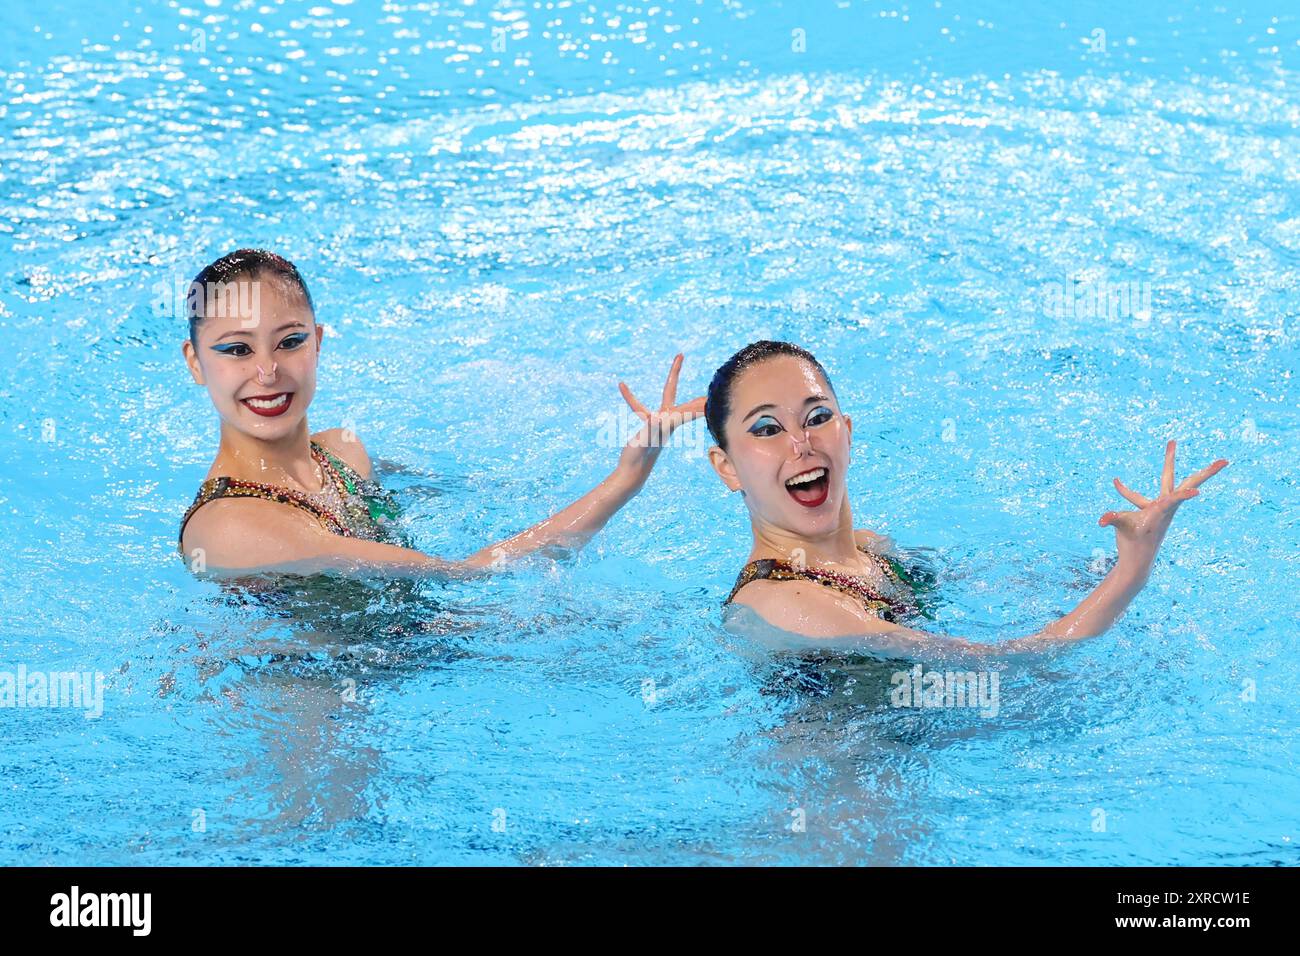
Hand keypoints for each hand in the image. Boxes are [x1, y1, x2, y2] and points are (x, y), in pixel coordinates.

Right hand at [615, 352, 705, 483]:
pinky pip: (639, 408)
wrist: (631, 474)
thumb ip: (653, 428)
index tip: (709, 391)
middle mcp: (667, 421)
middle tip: (680, 356)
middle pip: (675, 392)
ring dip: (667, 381)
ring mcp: (658, 423)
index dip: (698, 401)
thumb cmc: (639, 458)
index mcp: (669, 423)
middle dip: (675, 374)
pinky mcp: (647, 427)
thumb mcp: (646, 440)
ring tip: (675, 367)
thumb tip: (658, 418)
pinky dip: (630, 397)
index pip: (688, 408)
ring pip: (664, 398)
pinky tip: (621, 386)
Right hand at [1099, 440, 1227, 573]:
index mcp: (1161, 512)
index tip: (1198, 493)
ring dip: (1170, 462)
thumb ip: (1113, 520)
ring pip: (1170, 481)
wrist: (1137, 561)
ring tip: (1172, 442)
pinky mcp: (1153, 509)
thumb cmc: (1132, 544)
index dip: (1183, 496)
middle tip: (1224, 461)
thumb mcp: (1122, 529)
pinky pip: (1139, 496)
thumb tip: (1103, 520)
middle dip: (1207, 473)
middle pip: (1189, 484)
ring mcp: (1162, 506)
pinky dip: (1126, 491)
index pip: (1174, 500)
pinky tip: (1116, 482)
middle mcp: (1167, 507)